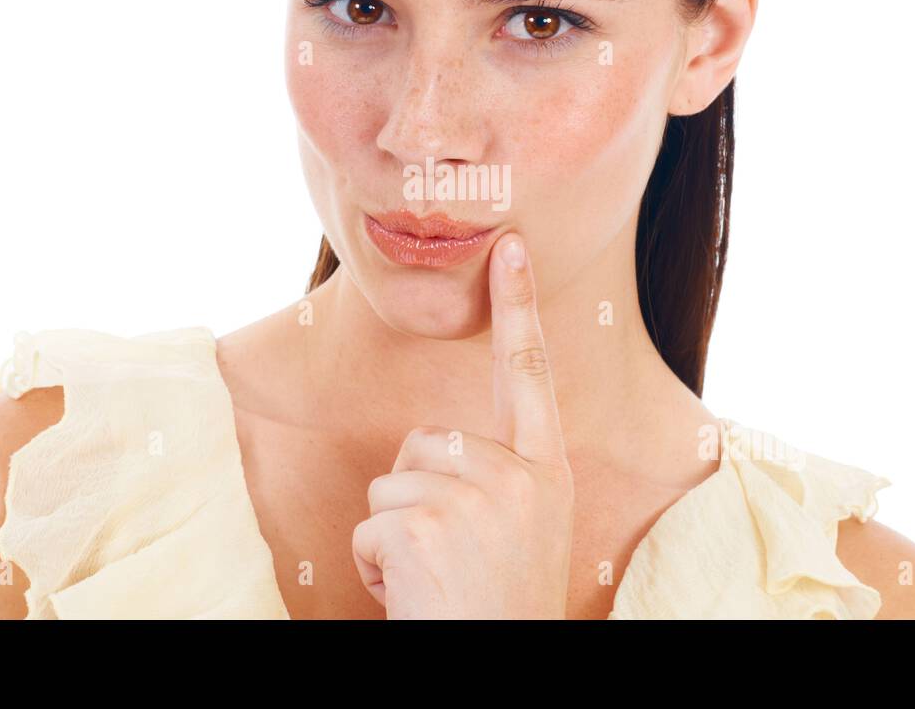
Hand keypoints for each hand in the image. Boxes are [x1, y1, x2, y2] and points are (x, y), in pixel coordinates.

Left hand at [351, 232, 575, 618]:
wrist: (500, 667)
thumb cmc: (496, 606)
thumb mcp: (520, 530)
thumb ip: (495, 477)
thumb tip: (435, 445)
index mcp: (545, 473)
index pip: (530, 374)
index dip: (519, 307)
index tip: (510, 246)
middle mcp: (518, 476)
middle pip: (426, 439)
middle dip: (415, 496)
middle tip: (450, 558)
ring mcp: (476, 498)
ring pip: (390, 480)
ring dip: (393, 534)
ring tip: (436, 579)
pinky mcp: (427, 524)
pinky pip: (369, 522)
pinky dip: (374, 565)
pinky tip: (414, 595)